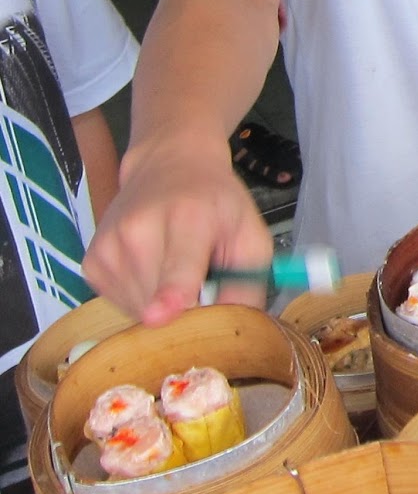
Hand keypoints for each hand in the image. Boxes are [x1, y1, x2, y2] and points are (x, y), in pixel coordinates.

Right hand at [84, 138, 273, 325]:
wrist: (169, 165)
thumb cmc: (216, 204)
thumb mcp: (250, 234)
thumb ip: (248, 282)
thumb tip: (235, 328)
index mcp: (188, 217)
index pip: (177, 262)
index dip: (172, 291)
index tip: (163, 313)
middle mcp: (139, 229)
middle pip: (157, 301)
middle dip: (184, 309)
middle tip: (200, 279)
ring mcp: (109, 245)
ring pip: (138, 309)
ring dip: (161, 305)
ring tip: (176, 266)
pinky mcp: (91, 262)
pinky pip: (120, 304)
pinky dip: (141, 299)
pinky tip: (154, 269)